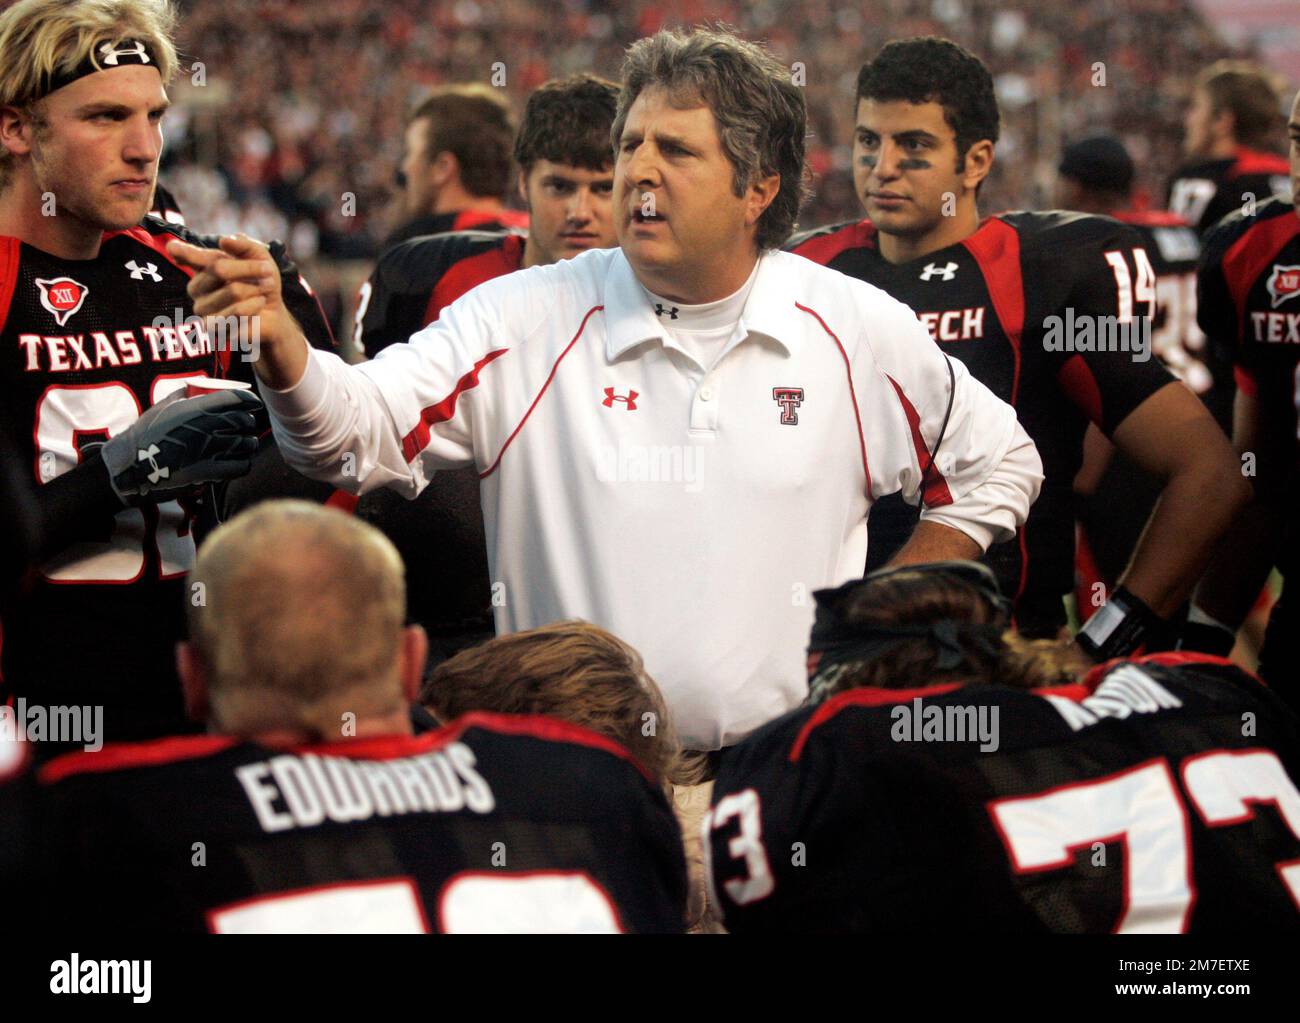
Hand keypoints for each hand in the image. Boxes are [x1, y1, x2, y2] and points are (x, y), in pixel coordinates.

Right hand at [94, 389, 261, 502]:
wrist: (132, 464)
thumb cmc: (146, 434)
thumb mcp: (163, 406)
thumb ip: (184, 394)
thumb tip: (203, 386)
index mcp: (194, 408)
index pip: (235, 398)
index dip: (250, 400)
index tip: (255, 404)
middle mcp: (204, 427)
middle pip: (243, 420)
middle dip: (248, 422)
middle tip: (247, 426)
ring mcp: (207, 450)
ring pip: (246, 444)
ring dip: (249, 444)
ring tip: (246, 444)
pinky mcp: (208, 472)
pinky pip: (240, 466)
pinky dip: (244, 463)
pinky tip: (240, 462)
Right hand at [165, 234, 308, 388]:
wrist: (274, 314)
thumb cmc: (261, 282)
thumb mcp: (260, 257)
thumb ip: (244, 245)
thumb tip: (224, 240)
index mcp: (202, 268)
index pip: (186, 256)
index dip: (181, 251)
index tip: (173, 247)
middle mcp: (196, 289)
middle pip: (219, 268)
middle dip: (250, 269)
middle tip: (268, 272)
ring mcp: (202, 310)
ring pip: (232, 291)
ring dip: (256, 289)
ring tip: (262, 293)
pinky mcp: (214, 330)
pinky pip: (237, 311)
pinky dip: (255, 305)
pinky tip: (258, 305)